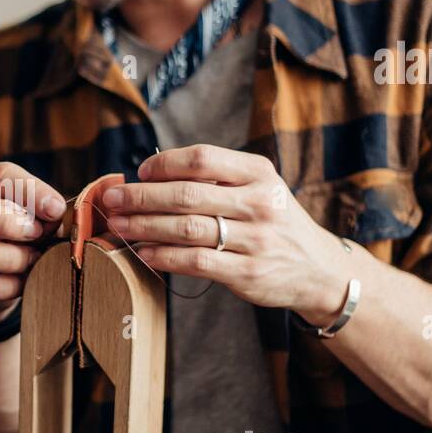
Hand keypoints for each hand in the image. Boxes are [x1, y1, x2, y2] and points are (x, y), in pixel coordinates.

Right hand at [0, 162, 66, 327]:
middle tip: (36, 235)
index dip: (30, 191)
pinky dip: (5, 286)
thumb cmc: (17, 235)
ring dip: (11, 259)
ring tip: (32, 261)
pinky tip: (20, 281)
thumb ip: (44, 210)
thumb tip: (54, 210)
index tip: (56, 209)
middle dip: (6, 223)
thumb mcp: (32, 215)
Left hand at [99, 144, 357, 325]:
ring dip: (145, 226)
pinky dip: (164, 257)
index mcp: (259, 174)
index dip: (165, 163)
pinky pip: (195, 262)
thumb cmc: (275, 223)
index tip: (140, 171)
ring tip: (120, 225)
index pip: (203, 159)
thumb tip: (151, 174)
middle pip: (187, 194)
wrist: (319, 269)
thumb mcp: (260, 188)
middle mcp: (260, 203)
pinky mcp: (248, 273)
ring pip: (186, 228)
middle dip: (141, 196)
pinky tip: (144, 253)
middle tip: (112, 199)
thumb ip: (218, 179)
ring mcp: (255, 240)